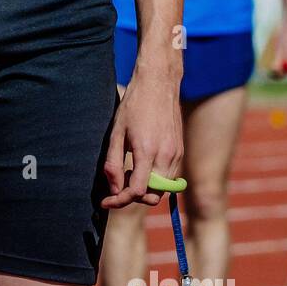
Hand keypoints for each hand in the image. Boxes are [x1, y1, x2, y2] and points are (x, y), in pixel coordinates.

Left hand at [102, 70, 182, 209]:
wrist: (159, 84)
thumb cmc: (134, 105)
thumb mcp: (116, 134)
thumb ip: (113, 164)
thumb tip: (113, 189)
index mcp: (147, 151)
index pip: (136, 191)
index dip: (119, 200)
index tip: (107, 201)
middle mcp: (166, 156)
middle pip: (152, 195)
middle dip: (134, 197)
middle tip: (118, 186)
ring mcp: (176, 154)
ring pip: (163, 189)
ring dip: (145, 189)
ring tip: (129, 172)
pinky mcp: (180, 151)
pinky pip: (169, 177)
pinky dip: (155, 180)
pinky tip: (142, 165)